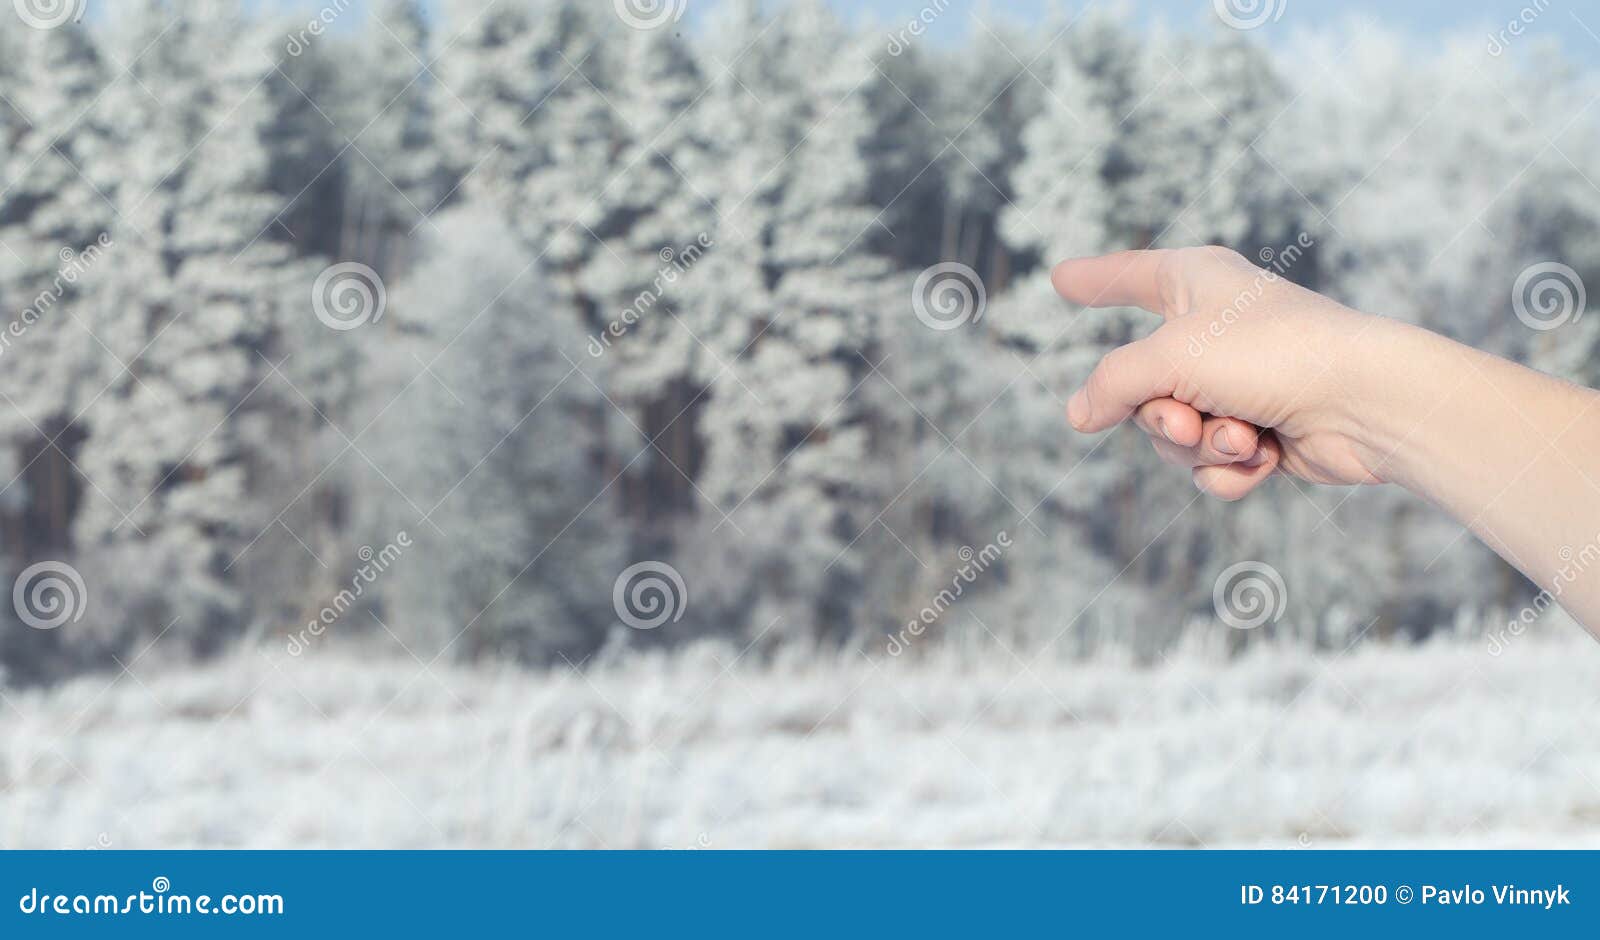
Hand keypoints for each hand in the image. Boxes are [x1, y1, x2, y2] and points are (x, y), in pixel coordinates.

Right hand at [1053, 246, 1406, 499]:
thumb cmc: (1275, 353)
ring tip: (1243, 436)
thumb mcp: (1171, 357)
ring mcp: (1237, 383)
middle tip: (1187, 419)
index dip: (1094, 279)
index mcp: (1196, 284)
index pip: (1130, 276)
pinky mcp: (1262, 431)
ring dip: (1201, 445)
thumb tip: (1078, 416)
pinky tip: (1265, 457)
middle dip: (1160, 416)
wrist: (1366, 404)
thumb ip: (1112, 385)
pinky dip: (1232, 468)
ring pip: (1173, 433)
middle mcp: (1214, 330)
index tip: (1061, 279)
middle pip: (1140, 386)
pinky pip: (1212, 463)